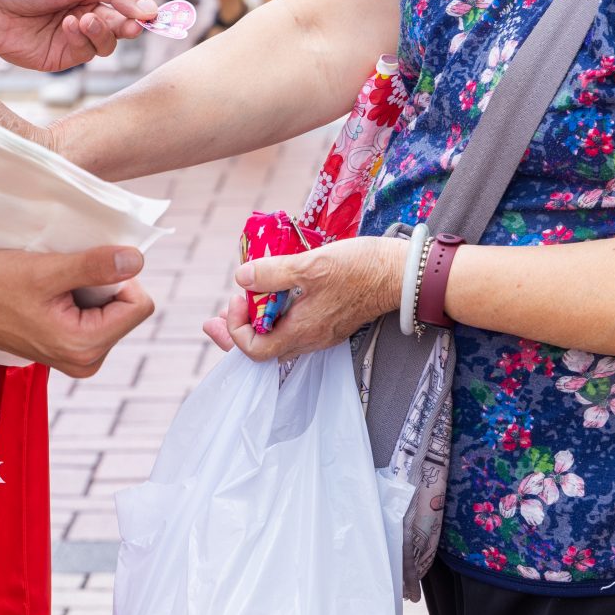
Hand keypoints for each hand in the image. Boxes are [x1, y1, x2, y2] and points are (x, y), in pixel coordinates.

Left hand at [0, 0, 156, 70]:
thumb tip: (152, 12)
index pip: (129, 1)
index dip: (143, 9)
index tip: (155, 16)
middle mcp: (87, 13)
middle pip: (124, 26)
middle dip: (129, 25)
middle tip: (132, 25)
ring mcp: (74, 37)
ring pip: (108, 43)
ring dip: (101, 32)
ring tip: (82, 19)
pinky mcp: (61, 57)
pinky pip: (86, 54)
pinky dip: (82, 40)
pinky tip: (67, 26)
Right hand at [0, 245, 155, 376]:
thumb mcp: (47, 271)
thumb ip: (95, 267)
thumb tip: (137, 260)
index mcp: (85, 346)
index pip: (139, 304)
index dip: (117, 278)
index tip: (81, 271)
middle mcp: (87, 360)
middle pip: (127, 309)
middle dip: (102, 287)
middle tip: (60, 282)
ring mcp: (78, 358)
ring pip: (112, 312)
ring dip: (89, 292)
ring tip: (51, 290)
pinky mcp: (69, 350)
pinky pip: (95, 318)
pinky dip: (78, 301)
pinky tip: (49, 298)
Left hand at [205, 236, 405, 360]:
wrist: (401, 274)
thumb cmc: (360, 269)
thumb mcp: (311, 265)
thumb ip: (273, 274)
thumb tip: (241, 279)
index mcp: (302, 331)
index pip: (255, 349)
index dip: (236, 328)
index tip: (237, 298)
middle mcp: (310, 339)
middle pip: (262, 349)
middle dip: (235, 333)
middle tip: (212, 320)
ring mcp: (321, 332)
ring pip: (277, 338)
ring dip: (255, 324)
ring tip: (239, 304)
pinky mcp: (330, 321)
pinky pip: (293, 327)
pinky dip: (274, 316)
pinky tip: (272, 296)